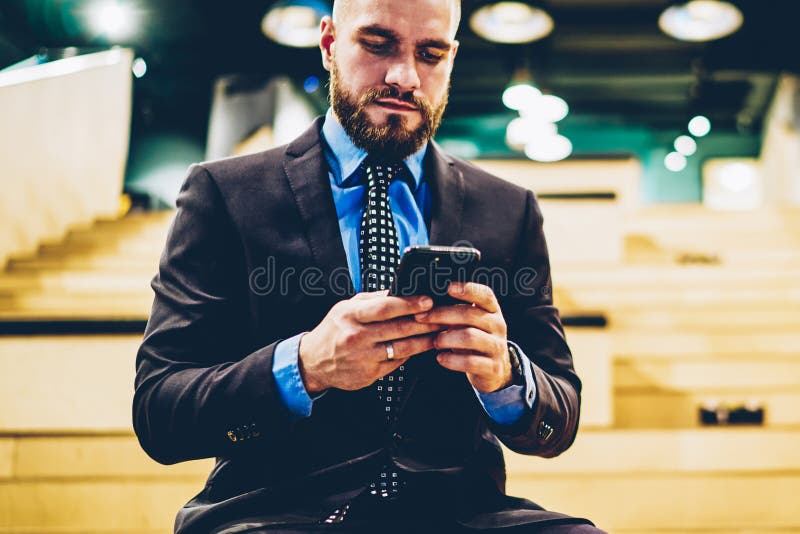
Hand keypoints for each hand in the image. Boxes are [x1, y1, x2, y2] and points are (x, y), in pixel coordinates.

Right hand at [298, 292, 440, 393]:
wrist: (313, 362)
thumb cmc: (333, 330)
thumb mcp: (345, 308)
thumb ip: (372, 300)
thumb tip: (398, 291)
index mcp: (351, 315)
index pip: (386, 307)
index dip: (410, 303)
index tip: (428, 300)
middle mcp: (357, 336)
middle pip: (399, 328)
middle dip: (425, 322)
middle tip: (443, 316)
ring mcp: (363, 357)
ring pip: (402, 347)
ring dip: (424, 340)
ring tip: (439, 333)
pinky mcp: (369, 374)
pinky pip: (396, 362)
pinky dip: (411, 354)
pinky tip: (422, 347)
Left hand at [414, 282, 511, 392]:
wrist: (493, 369)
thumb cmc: (475, 340)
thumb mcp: (470, 323)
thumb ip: (456, 312)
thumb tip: (428, 303)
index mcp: (492, 311)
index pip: (485, 295)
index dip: (468, 289)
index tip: (449, 288)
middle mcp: (498, 326)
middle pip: (470, 315)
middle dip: (442, 315)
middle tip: (423, 318)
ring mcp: (496, 347)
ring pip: (470, 337)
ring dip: (446, 338)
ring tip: (435, 341)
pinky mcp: (492, 367)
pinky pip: (470, 362)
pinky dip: (451, 360)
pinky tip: (441, 358)